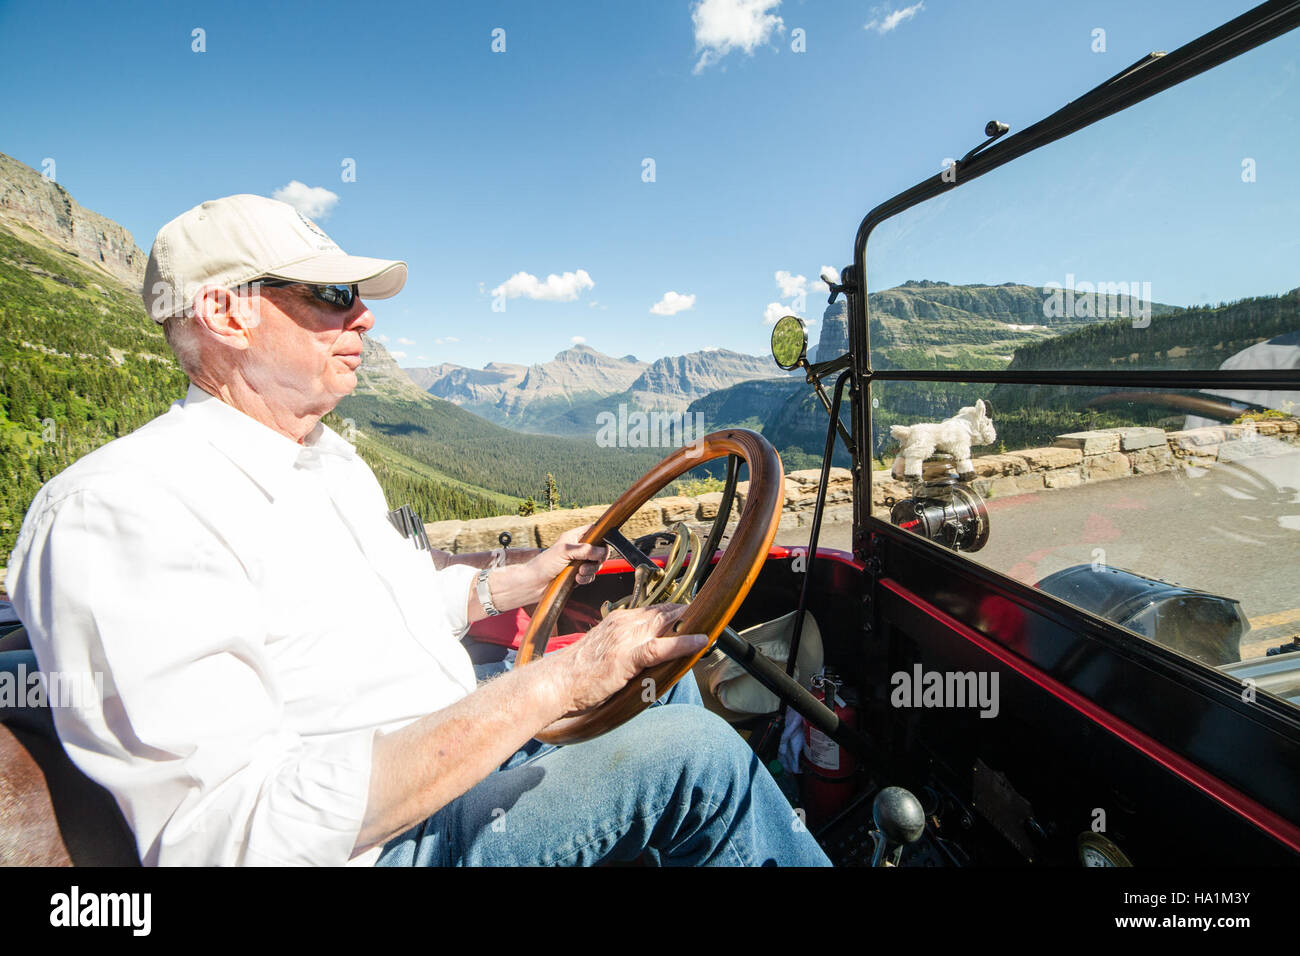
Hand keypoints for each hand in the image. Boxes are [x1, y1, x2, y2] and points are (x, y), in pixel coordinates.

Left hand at [523, 524, 607, 597]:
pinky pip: (590, 576)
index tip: (602, 547)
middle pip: (599, 551)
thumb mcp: (565, 551)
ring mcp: (578, 562)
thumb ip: (585, 549)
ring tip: (578, 572)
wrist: (534, 584)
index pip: (594, 531)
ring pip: (596, 565)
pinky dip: (585, 579)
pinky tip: (576, 579)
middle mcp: (577, 549)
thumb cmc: (544, 564)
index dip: (601, 537)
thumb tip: (602, 551)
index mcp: (574, 537)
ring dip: (589, 571)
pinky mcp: (578, 575)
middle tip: (585, 563)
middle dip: (596, 559)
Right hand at [550, 603, 707, 712]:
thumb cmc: (579, 672)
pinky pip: (660, 647)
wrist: (557, 682)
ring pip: (666, 625)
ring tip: (714, 625)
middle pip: (666, 613)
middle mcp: (625, 623)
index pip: (656, 610)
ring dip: (692, 625)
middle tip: (714, 617)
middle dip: (691, 614)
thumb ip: (627, 645)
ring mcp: (626, 639)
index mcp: (620, 620)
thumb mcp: (606, 650)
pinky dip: (682, 642)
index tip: (697, 614)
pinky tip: (700, 640)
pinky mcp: (627, 658)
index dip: (679, 613)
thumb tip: (649, 650)